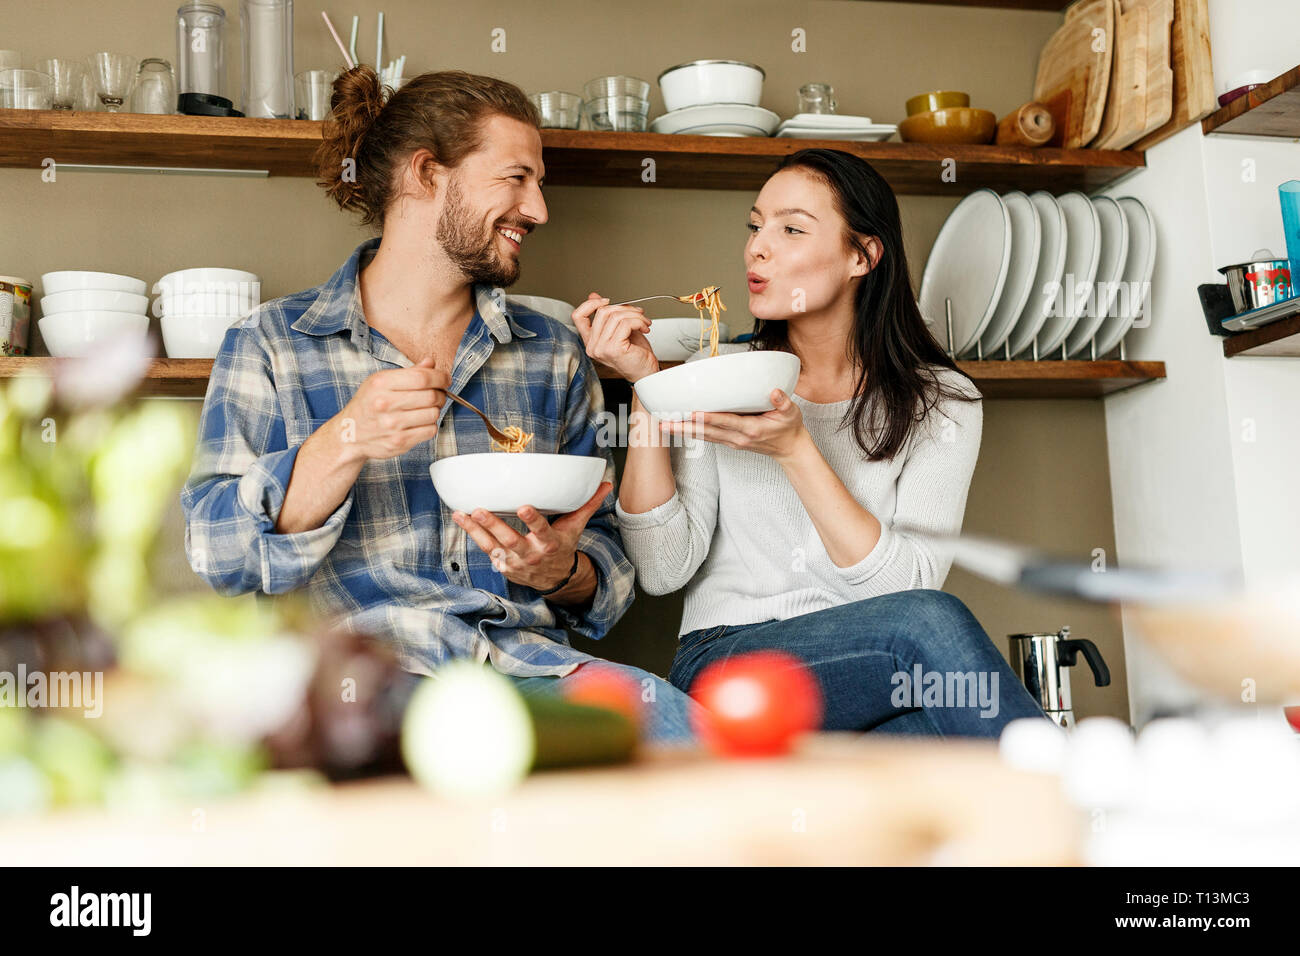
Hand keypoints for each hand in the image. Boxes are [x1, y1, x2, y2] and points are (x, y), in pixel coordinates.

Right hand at [333, 355, 450, 463]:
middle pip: (431, 396)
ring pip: (433, 414)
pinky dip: (430, 425)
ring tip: (426, 408)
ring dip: (435, 410)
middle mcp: (385, 404)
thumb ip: (408, 372)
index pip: (422, 377)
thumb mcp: (381, 382)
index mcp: (381, 384)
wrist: (350, 434)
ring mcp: (392, 425)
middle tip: (438, 394)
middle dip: (440, 394)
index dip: (440, 377)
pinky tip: (420, 422)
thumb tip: (431, 363)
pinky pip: (430, 431)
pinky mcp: (399, 442)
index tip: (445, 379)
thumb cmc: (368, 404)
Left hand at [452, 480, 612, 591]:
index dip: (532, 520)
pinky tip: (462, 520)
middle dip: (494, 525)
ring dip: (475, 530)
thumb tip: (606, 484)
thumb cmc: (563, 546)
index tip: (523, 507)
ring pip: (492, 545)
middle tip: (480, 510)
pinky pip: (486, 550)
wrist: (555, 578)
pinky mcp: (503, 566)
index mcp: (550, 543)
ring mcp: (514, 562)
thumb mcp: (576, 528)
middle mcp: (531, 554)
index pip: (541, 530)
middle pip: (510, 539)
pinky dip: (473, 536)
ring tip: (462, 514)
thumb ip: (587, 505)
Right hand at [572, 293, 659, 382]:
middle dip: (624, 308)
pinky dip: (638, 321)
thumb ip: (607, 315)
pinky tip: (645, 327)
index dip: (591, 304)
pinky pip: (625, 323)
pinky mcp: (613, 348)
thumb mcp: (619, 329)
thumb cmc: (635, 354)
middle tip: (637, 313)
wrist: (646, 372)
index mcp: (591, 341)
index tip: (607, 301)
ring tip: (644, 321)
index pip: (578, 316)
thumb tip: (594, 296)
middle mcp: (593, 346)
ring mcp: (602, 348)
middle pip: (602, 312)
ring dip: (635, 315)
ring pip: (615, 316)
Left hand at [661, 389, 809, 462]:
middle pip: (707, 432)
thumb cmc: (789, 429)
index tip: (694, 413)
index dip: (710, 418)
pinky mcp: (729, 441)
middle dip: (685, 427)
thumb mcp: (792, 414)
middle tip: (665, 422)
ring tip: (664, 425)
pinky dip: (692, 433)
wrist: (789, 449)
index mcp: (751, 429)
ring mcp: (732, 441)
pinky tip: (679, 428)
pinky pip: (707, 437)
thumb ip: (783, 403)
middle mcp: (738, 437)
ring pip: (703, 436)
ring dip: (683, 431)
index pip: (727, 422)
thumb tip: (776, 392)